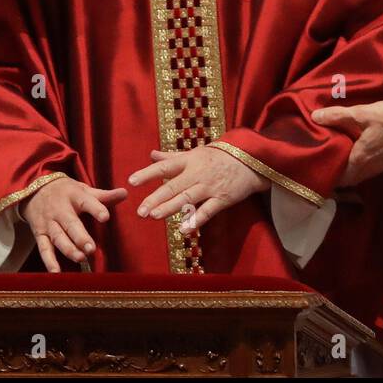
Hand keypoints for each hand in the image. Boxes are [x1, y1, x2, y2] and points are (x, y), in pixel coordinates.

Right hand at [20, 176, 126, 272]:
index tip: (105, 217)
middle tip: (91, 248)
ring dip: (68, 249)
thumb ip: (104, 196)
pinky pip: (43, 248)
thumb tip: (126, 193)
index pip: (86, 202)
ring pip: (58, 237)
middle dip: (80, 237)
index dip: (96, 209)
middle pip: (70, 224)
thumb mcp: (83, 190)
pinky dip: (49, 260)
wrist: (34, 189)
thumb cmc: (66, 192)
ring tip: (81, 258)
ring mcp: (48, 223)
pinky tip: (56, 272)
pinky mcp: (40, 234)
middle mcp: (60, 210)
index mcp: (73, 196)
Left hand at [129, 145, 266, 232]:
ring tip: (154, 216)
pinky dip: (196, 219)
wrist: (251, 160)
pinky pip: (208, 210)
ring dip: (170, 208)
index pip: (165, 167)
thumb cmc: (218, 157)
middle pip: (173, 186)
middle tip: (140, 211)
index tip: (131, 181)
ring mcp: (210, 186)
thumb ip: (172, 157)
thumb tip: (151, 155)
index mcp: (189, 161)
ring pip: (187, 198)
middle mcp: (197, 173)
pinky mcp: (223, 198)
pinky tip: (184, 229)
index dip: (147, 174)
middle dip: (155, 199)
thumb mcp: (194, 153)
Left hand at [311, 100, 382, 187]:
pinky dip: (363, 165)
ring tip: (341, 158)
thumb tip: (315, 116)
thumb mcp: (362, 113)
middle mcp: (370, 168)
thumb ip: (338, 116)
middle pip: (350, 179)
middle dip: (339, 174)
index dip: (329, 177)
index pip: (340, 178)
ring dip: (352, 170)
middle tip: (328, 162)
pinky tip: (361, 152)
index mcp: (360, 160)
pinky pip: (372, 169)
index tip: (319, 170)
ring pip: (362, 174)